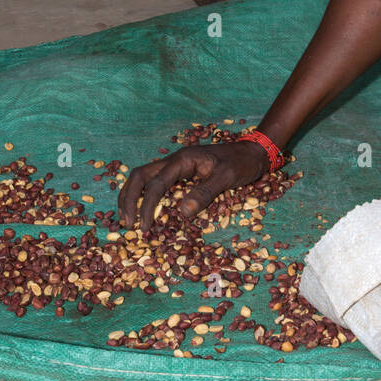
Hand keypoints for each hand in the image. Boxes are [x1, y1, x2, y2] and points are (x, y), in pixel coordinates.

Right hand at [118, 141, 269, 234]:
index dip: (146, 207)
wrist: (254, 152)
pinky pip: (156, 182)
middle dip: (128, 199)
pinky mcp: (182, 172)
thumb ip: (205, 193)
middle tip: (126, 224)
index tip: (143, 228)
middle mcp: (175, 161)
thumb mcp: (227, 177)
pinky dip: (146, 195)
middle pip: (140, 176)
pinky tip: (145, 210)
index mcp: (183, 160)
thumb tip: (182, 213)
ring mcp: (177, 165)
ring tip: (128, 218)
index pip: (156, 184)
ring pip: (144, 177)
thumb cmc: (242, 163)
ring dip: (133, 196)